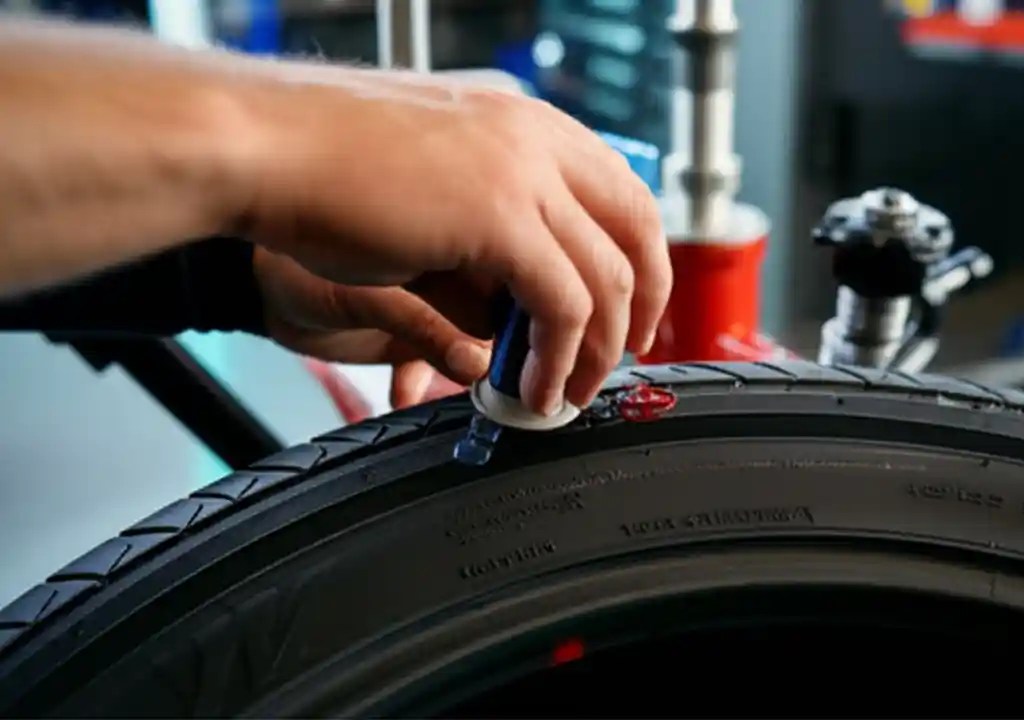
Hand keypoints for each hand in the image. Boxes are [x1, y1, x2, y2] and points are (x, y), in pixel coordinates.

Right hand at [234, 63, 671, 415]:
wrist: (262, 146)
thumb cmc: (325, 161)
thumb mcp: (433, 179)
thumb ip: (486, 221)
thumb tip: (522, 292)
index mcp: (525, 121)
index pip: (621, 190)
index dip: (638, 257)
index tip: (629, 307)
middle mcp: (537, 138)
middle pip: (637, 230)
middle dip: (639, 306)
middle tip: (619, 359)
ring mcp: (524, 173)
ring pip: (605, 279)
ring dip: (595, 351)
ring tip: (564, 394)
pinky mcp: (501, 218)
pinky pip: (562, 306)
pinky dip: (557, 359)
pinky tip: (534, 389)